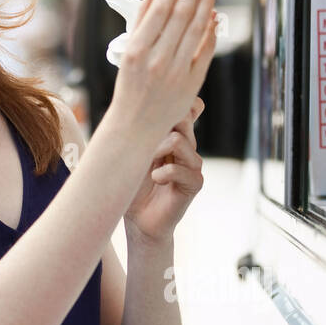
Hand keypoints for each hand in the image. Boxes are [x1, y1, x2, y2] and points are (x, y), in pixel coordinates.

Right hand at [105, 0, 217, 149]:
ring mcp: (176, 73)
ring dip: (206, 4)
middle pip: (181, 16)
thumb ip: (143, 13)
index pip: (159, 9)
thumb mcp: (129, 47)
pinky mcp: (191, 83)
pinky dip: (211, 31)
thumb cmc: (130, 82)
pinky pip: (205, 51)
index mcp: (137, 50)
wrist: (135, 124)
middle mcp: (156, 61)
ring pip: (196, 30)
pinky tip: (213, 15)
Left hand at [125, 98, 205, 242]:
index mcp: (175, 135)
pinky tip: (155, 178)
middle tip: (141, 145)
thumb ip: (138, 130)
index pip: (190, 107)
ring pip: (179, 141)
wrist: (138, 219)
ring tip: (145, 165)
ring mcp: (193, 164)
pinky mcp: (194, 183)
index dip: (178, 105)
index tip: (152, 115)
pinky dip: (165, 172)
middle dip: (157, 127)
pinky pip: (182, 169)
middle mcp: (187, 146)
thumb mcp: (132, 152)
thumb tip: (131, 104)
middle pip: (182, 118)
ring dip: (156, 151)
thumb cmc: (131, 184)